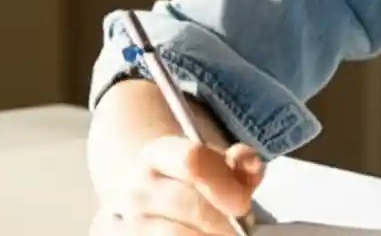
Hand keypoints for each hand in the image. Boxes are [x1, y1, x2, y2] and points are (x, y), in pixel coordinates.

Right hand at [92, 137, 264, 235]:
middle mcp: (139, 187)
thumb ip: (239, 162)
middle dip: (225, 221)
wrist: (151, 199)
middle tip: (238, 228)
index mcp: (159, 154)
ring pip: (179, 235)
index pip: (192, 160)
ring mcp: (131, 221)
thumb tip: (248, 163)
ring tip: (220, 234)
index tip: (243, 203)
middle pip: (193, 206)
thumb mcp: (216, 162)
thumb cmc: (194, 181)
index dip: (225, 185)